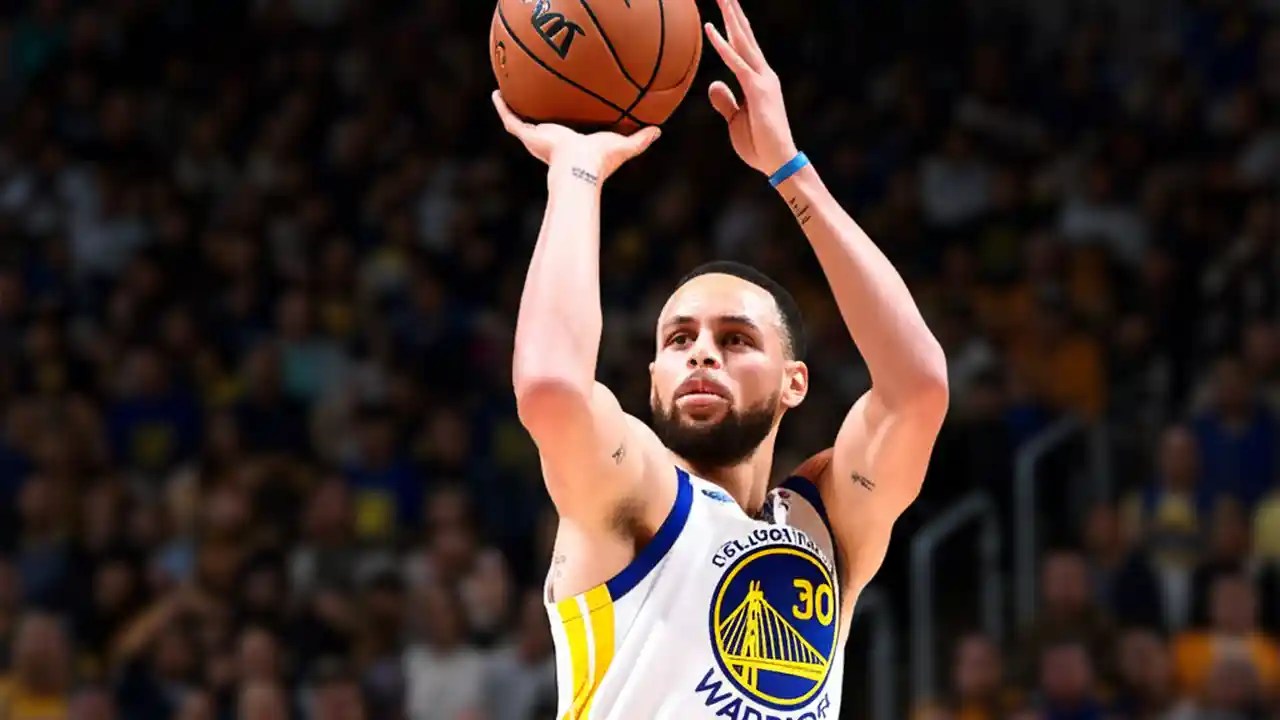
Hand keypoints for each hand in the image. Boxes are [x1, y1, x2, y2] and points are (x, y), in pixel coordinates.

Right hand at [492, 92, 660, 181]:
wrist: (581, 165)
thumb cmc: (601, 159)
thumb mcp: (624, 144)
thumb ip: (640, 139)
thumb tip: (659, 130)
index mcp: (570, 145)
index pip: (564, 133)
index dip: (562, 124)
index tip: (562, 111)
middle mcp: (551, 142)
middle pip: (539, 128)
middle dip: (535, 117)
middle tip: (532, 99)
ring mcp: (537, 139)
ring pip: (520, 122)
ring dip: (513, 109)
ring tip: (506, 93)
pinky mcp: (527, 135)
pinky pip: (510, 118)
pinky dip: (502, 107)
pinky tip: (496, 93)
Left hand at [704, 0, 798, 175]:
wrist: (778, 161)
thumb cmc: (759, 144)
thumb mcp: (735, 119)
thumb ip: (725, 100)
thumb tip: (714, 83)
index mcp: (759, 79)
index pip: (743, 46)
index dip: (733, 25)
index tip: (724, 6)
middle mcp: (763, 74)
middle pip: (745, 35)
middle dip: (733, 11)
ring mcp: (762, 80)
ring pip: (743, 40)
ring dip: (730, 16)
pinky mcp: (757, 90)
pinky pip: (736, 63)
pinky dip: (722, 45)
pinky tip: (711, 28)